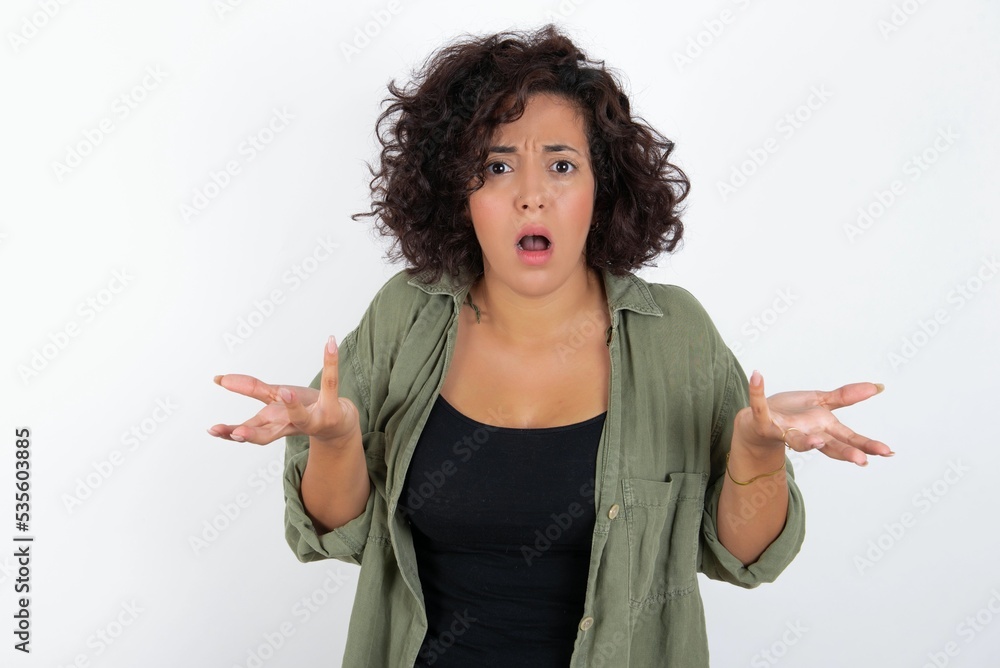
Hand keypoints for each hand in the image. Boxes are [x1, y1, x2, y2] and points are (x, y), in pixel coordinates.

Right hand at [208, 335, 359, 445]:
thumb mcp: (275, 399)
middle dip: (251, 434)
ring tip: (285, 392)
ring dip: (293, 405)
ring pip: (301, 415)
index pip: (248, 430)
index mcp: (274, 423)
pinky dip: (331, 363)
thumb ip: (251, 389)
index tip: (212, 429)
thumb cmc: (305, 410)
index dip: (229, 430)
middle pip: (268, 435)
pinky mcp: (332, 407)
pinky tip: (329, 345)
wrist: (339, 422)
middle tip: (235, 432)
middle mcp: (290, 425)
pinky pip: (332, 382)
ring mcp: (313, 419)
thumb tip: (221, 379)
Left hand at [732, 370, 892, 465]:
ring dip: (806, 442)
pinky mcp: (762, 420)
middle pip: (828, 446)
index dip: (866, 446)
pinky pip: (758, 406)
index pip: (848, 439)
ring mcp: (783, 430)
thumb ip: (845, 397)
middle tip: (862, 460)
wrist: (758, 419)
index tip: (887, 452)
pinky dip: (756, 392)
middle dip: (845, 453)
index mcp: (823, 429)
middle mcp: (806, 434)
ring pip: (795, 440)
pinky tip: (757, 376)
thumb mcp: (821, 403)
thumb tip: (877, 387)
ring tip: (816, 441)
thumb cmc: (791, 414)